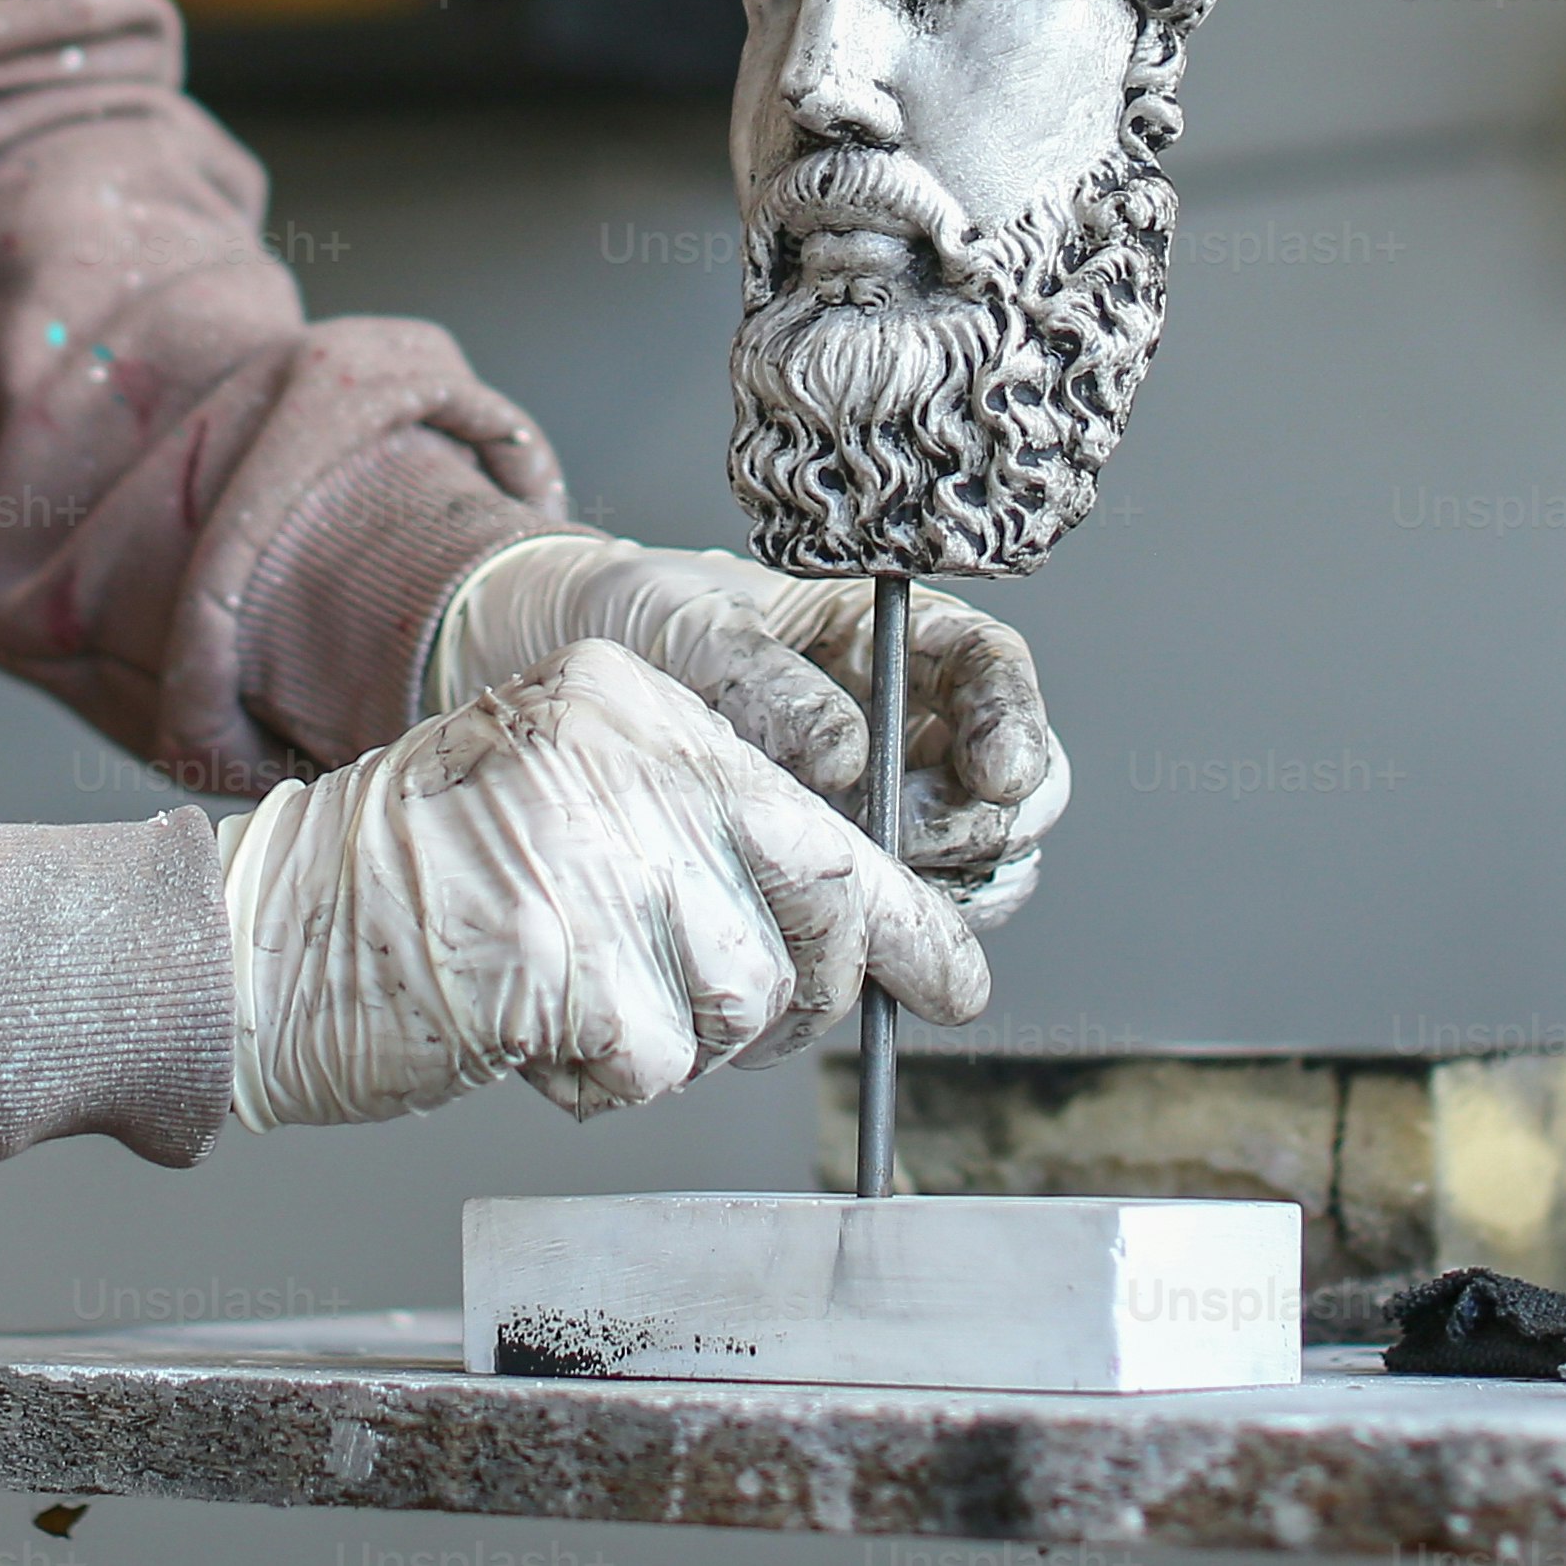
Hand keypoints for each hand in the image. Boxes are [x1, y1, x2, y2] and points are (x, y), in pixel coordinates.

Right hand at [219, 641, 987, 1130]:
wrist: (258, 939)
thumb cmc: (413, 890)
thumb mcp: (564, 804)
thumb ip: (695, 837)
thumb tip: (866, 925)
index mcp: (629, 697)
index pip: (817, 806)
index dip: (902, 912)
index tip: (955, 979)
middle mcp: (624, 754)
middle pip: (813, 905)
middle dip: (803, 994)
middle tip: (729, 1026)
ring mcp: (595, 851)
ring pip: (744, 1000)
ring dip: (675, 1041)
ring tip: (569, 1003)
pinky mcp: (562, 956)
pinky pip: (654, 1066)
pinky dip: (601, 1082)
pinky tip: (526, 1036)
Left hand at [421, 533, 1068, 923]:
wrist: (550, 668)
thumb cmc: (633, 619)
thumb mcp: (691, 624)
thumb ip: (771, 684)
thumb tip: (848, 762)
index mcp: (892, 640)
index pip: (994, 674)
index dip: (1015, 723)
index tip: (995, 773)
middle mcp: (904, 728)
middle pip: (1009, 795)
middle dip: (979, 829)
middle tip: (908, 845)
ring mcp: (875, 808)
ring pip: (965, 874)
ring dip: (934, 900)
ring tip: (852, 898)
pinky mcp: (827, 878)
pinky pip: (883, 927)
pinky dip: (867, 946)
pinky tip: (815, 945)